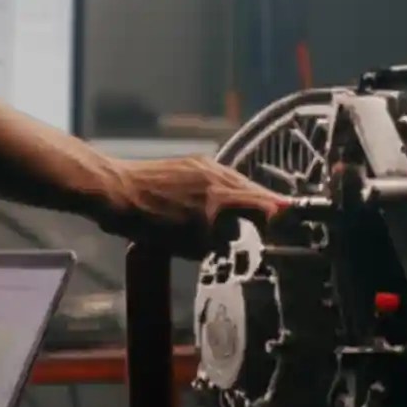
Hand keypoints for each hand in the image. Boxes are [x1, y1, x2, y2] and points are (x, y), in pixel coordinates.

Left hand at [97, 155, 290, 258]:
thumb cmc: (148, 221)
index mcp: (223, 193)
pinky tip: (219, 205)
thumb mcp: (190, 242)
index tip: (292, 226)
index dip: (281, 217)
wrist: (114, 191)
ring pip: (237, 183)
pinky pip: (219, 178)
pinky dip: (226, 192)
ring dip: (246, 199)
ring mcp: (203, 165)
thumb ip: (220, 239)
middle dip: (266, 208)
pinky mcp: (189, 164)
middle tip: (277, 223)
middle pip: (255, 190)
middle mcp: (218, 174)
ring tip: (249, 216)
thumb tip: (236, 237)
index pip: (265, 204)